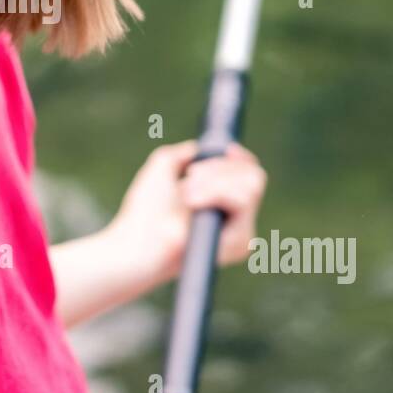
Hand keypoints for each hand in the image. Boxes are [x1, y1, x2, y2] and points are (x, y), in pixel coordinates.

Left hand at [105, 140, 267, 290]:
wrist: (138, 243)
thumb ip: (189, 152)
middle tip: (189, 178)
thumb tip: (208, 149)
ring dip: (215, 182)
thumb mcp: (164, 166)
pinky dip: (217, 193)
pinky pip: (243, 201)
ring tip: (187, 195)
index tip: (227, 150)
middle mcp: (236, 220)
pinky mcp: (240, 243)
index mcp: (222, 204)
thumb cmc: (146, 211)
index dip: (242, 159)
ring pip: (250, 186)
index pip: (251, 175)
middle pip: (254, 175)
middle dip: (220, 168)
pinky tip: (193, 202)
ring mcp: (241, 233)